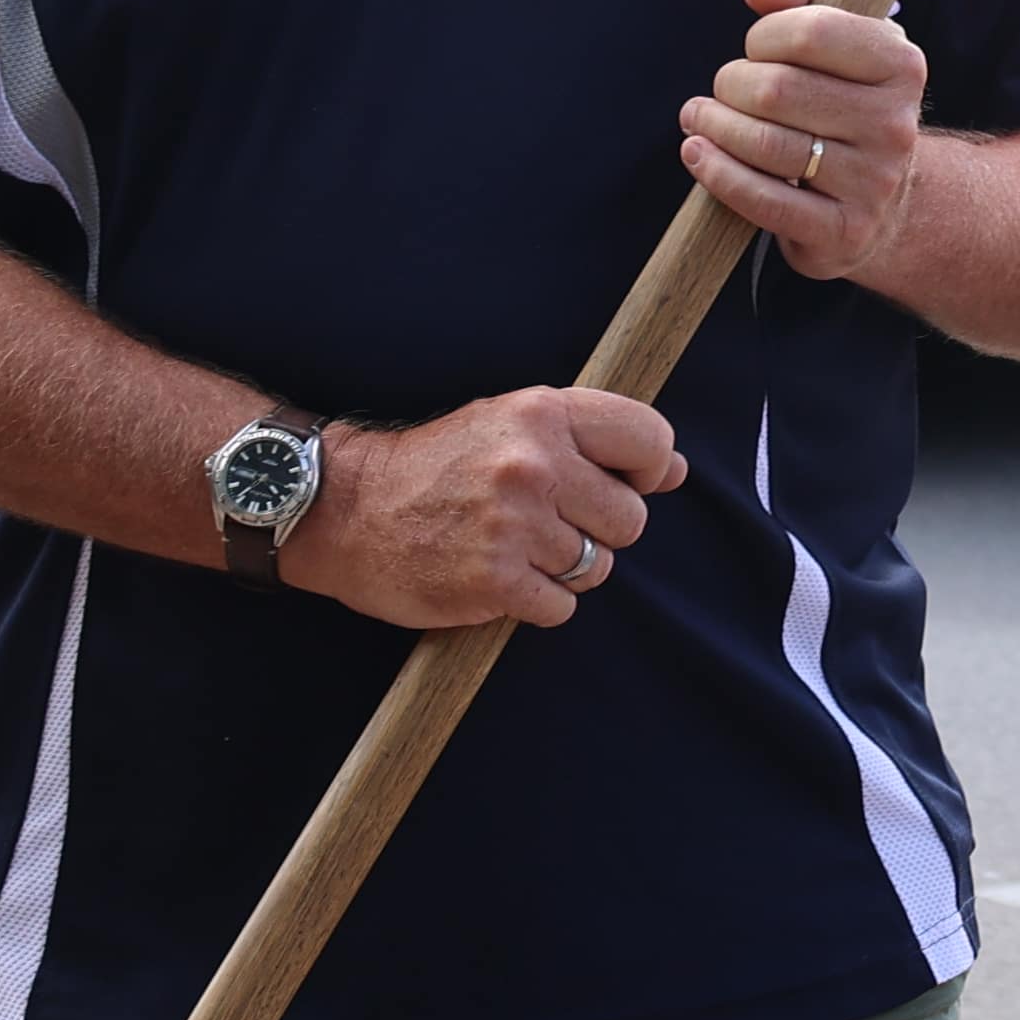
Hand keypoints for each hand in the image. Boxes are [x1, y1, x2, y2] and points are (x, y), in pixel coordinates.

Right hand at [292, 386, 682, 629]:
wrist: (345, 509)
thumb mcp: (510, 424)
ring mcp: (515, 524)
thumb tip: (674, 471)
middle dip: (597, 529)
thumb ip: (591, 440)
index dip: (647, 470)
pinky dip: (537, 602)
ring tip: (513, 546)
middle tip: (545, 522)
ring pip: (597, 566)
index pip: (649, 441)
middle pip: (630, 518)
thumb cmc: (437, 466)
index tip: (621, 483)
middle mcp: (534, 465)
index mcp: (543, 414)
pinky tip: (499, 577)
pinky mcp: (494, 581)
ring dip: (564, 569)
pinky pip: (561, 606)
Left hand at [681, 0, 928, 287]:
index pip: (813, 30)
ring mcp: (873, 182)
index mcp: (902, 65)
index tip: (757, 47)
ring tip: (702, 118)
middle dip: (732, 84)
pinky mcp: (843, 230)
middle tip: (726, 89)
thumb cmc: (843, 98)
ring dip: (714, 126)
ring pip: (765, 144)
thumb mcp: (838, 30)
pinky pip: (764, 200)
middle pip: (778, 88)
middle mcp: (896, 123)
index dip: (765, 34)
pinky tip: (698, 154)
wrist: (886, 198)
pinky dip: (718, 174)